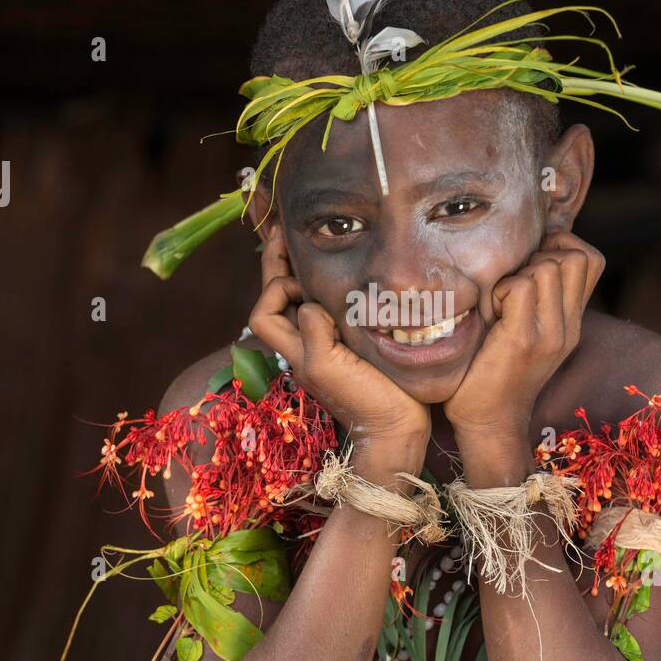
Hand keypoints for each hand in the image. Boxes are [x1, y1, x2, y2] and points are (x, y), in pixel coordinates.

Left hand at [249, 231, 429, 479]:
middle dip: (278, 264)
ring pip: (303, 304)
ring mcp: (328, 347)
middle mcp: (306, 346)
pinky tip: (346, 278)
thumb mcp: (327, 365)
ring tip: (314, 246)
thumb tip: (309, 304)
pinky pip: (330, 313)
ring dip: (304, 275)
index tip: (301, 278)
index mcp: (296, 349)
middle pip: (279, 299)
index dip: (274, 287)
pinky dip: (330, 293)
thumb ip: (312, 331)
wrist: (395, 430)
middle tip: (285, 230)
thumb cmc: (362, 400)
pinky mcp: (351, 349)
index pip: (264, 310)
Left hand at [444, 231, 603, 455]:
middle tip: (513, 284)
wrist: (487, 423)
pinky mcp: (524, 340)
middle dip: (540, 254)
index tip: (529, 264)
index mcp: (570, 321)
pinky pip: (521, 287)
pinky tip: (489, 315)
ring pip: (549, 266)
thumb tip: (521, 253)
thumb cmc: (492, 372)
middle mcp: (568, 326)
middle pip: (577, 256)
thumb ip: (534, 299)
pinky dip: (499, 291)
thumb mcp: (525, 331)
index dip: (561, 245)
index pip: (591, 259)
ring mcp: (550, 333)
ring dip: (517, 275)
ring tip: (499, 303)